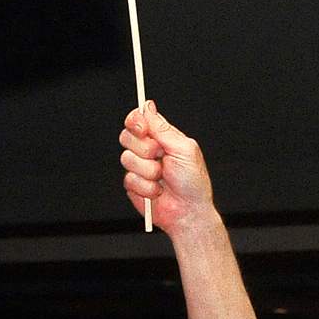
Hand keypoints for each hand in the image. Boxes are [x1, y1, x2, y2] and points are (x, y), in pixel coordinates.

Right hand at [119, 102, 216, 232]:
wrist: (188, 212)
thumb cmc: (192, 182)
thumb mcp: (183, 149)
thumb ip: (162, 128)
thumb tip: (147, 106)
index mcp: (161, 137)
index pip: (138, 120)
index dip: (135, 120)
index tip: (141, 128)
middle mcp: (148, 150)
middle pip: (127, 136)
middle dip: (144, 148)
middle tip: (160, 157)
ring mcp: (139, 167)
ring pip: (126, 158)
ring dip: (148, 170)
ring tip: (162, 178)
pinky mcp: (133, 185)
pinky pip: (128, 179)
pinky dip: (146, 187)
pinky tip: (157, 192)